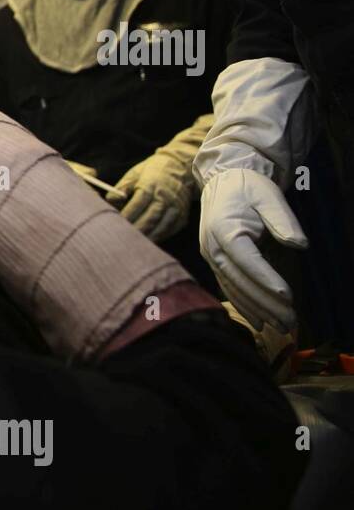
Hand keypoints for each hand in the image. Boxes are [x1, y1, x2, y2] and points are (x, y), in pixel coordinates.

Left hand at [108, 151, 194, 242]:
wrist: (180, 168)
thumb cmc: (152, 172)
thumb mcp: (134, 174)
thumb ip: (121, 188)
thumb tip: (110, 201)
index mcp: (150, 186)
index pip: (136, 205)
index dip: (125, 217)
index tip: (114, 225)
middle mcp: (165, 198)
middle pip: (148, 220)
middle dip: (134, 231)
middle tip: (120, 239)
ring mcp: (175, 208)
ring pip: (159, 228)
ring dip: (145, 237)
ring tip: (131, 243)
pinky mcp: (182, 217)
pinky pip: (168, 231)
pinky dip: (156, 237)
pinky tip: (145, 241)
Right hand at [199, 168, 307, 331]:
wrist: (223, 182)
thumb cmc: (249, 188)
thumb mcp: (269, 197)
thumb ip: (283, 220)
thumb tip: (300, 244)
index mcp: (224, 230)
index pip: (247, 261)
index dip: (266, 279)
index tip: (288, 296)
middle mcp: (212, 248)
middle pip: (240, 281)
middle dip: (266, 303)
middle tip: (290, 321)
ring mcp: (210, 257)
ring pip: (233, 289)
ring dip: (256, 310)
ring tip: (280, 327)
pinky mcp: (213, 263)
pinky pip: (227, 288)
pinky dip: (243, 305)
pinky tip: (258, 320)